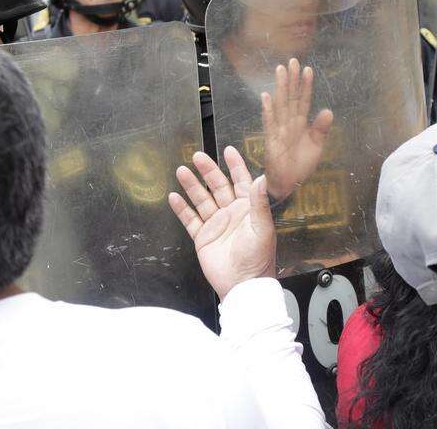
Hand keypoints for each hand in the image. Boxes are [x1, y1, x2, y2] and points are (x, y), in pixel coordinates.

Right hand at [169, 146, 275, 300]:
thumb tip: (260, 177)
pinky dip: (182, 208)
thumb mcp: (262, 228)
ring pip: (202, 200)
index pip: (241, 182)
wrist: (242, 286)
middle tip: (198, 156)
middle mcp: (231, 214)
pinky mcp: (202, 238)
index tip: (228, 151)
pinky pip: (190, 219)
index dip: (235, 166)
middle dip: (208, 171)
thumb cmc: (258, 259)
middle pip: (218, 187)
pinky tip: (174, 197)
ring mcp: (216, 225)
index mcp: (248, 209)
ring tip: (182, 171)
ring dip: (192, 186)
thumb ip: (259, 203)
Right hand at [261, 58, 333, 200]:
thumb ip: (321, 129)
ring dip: (281, 88)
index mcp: (300, 124)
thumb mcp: (316, 146)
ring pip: (281, 105)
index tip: (308, 69)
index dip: (306, 86)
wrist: (288, 184)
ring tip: (280, 71)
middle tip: (293, 60)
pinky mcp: (271, 141)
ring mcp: (279, 131)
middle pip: (291, 97)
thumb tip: (329, 111)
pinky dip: (268, 110)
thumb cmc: (299, 165)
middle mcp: (289, 124)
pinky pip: (270, 123)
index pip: (304, 101)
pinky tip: (266, 96)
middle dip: (292, 79)